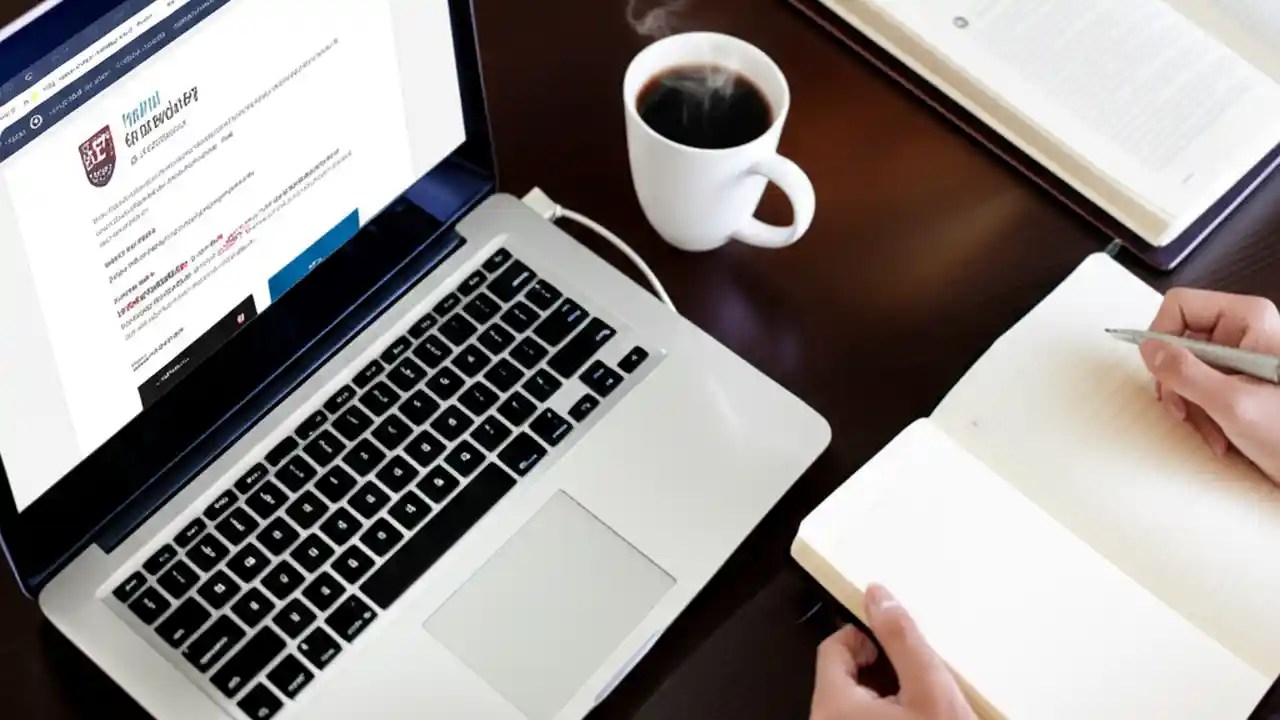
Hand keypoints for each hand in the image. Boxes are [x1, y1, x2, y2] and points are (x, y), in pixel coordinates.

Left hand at [811, 585, 973, 719]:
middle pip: (843, 673)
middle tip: (915, 673)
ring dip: (885, 689)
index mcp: (832, 706)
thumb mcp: (930, 688)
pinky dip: (886, 710)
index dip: (866, 636)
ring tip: (919, 697)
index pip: (833, 647)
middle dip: (879, 664)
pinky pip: (862, 717)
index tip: (894, 641)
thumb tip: (876, 595)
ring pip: (855, 697)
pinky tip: (915, 715)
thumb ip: (901, 639)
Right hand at [1140, 288, 1279, 483]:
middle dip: (1177, 382)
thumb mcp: (1232, 403)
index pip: (1180, 305)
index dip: (1162, 337)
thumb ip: (1186, 373)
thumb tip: (1147, 348)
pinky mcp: (1237, 377)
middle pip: (1179, 340)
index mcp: (1248, 318)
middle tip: (1184, 414)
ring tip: (1211, 432)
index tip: (1162, 375)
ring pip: (1184, 367)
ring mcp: (1238, 354)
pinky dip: (1202, 413)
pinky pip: (1199, 386)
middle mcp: (1242, 328)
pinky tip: (1219, 435)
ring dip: (1189, 404)